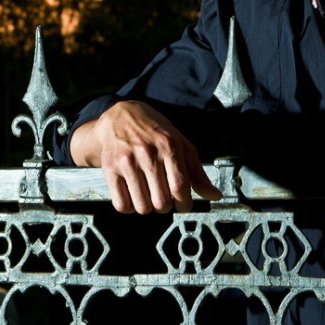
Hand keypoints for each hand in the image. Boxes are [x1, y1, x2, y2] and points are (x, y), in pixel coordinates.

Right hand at [70, 101, 221, 213]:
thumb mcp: (181, 145)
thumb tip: (214, 195)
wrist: (120, 117)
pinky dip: (130, 207)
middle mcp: (147, 153)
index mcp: (168, 146)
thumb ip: (197, 172)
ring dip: (148, 207)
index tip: (183, 204)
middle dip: (166, 206)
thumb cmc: (154, 132)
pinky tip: (134, 196)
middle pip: (161, 201)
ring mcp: (126, 162)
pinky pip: (122, 204)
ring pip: (142, 206)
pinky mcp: (110, 169)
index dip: (184, 203)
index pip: (180, 187)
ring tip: (149, 195)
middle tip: (164, 198)